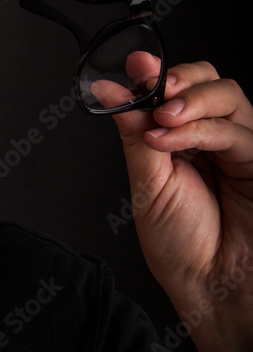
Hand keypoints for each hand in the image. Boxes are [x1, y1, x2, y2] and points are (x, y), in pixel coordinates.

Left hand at [106, 57, 252, 316]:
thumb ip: (135, 132)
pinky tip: (171, 140)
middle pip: (212, 81)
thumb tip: (111, 92)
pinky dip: (201, 130)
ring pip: (229, 97)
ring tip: (161, 123)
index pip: (180, 89)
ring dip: (191, 102)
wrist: (208, 286)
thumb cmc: (181, 245)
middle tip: (154, 88)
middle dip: (182, 78)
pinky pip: (237, 132)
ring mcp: (241, 149)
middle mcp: (215, 139)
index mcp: (184, 140)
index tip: (136, 64)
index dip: (159, 72)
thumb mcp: (146, 182)